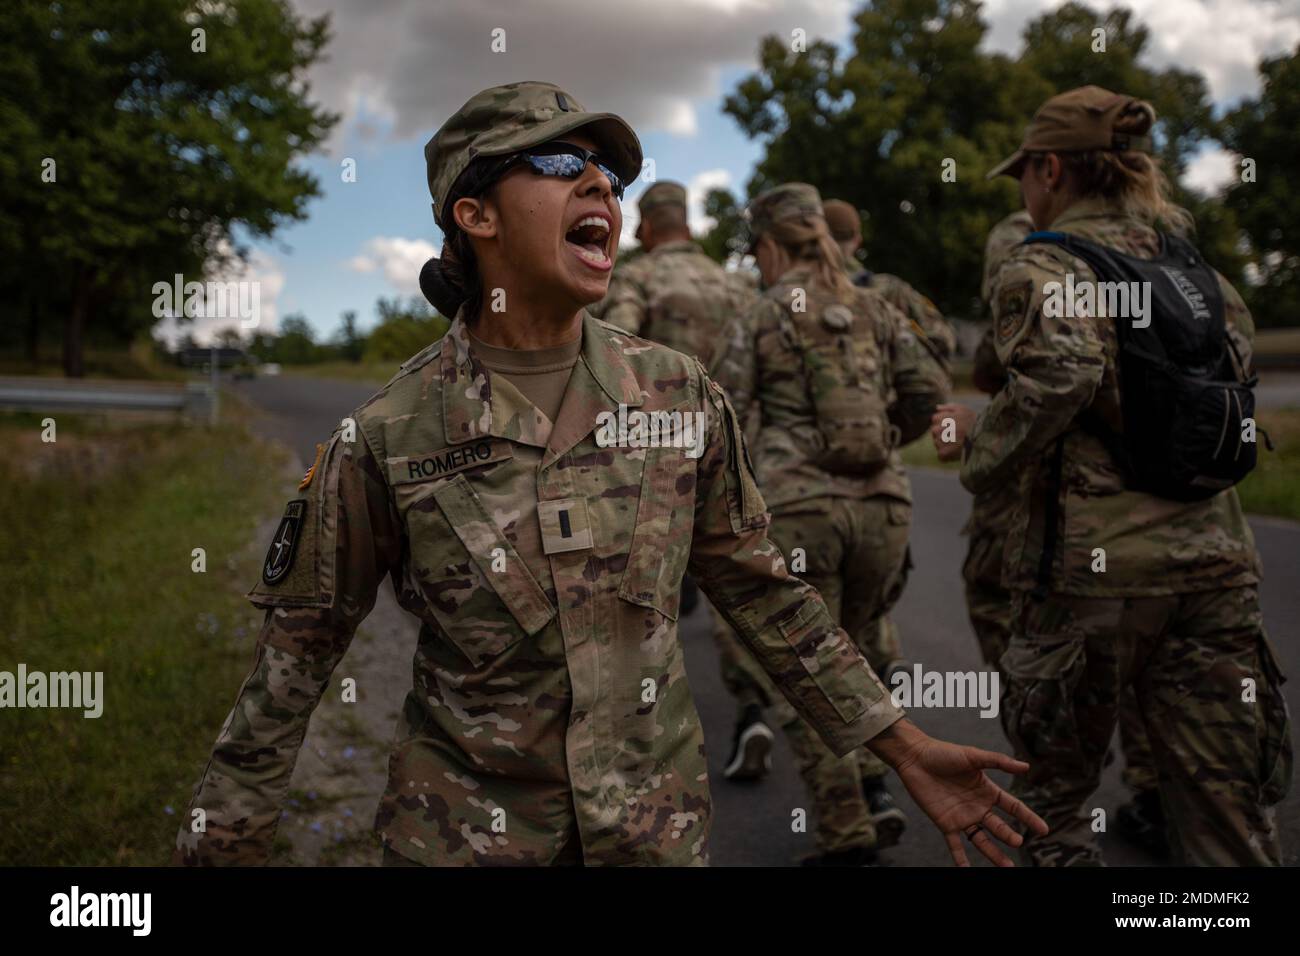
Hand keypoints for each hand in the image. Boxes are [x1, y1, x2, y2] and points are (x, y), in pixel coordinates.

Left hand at [869, 720, 1047, 866]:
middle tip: (1018, 842)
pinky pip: (955, 845)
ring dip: (994, 854)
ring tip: (1007, 867)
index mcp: (987, 791)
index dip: (1029, 818)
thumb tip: (1026, 767)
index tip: (1044, 830)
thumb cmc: (944, 753)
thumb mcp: (973, 756)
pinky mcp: (945, 823)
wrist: (915, 758)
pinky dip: (961, 859)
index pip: (1014, 807)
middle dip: (1010, 836)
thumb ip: (999, 762)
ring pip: (982, 840)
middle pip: (999, 826)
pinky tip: (967, 870)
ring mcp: (962, 817)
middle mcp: (977, 807)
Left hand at [930, 403, 976, 461]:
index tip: (954, 425)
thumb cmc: (974, 422)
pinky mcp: (943, 453)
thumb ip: (948, 407)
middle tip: (956, 435)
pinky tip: (957, 452)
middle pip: (935, 432)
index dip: (945, 423)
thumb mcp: (963, 409)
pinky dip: (948, 455)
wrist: (983, 436)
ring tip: (958, 443)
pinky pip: (941, 456)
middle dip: (944, 433)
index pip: (935, 420)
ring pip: (937, 443)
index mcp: (939, 418)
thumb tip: (937, 408)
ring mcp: (939, 442)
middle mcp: (937, 430)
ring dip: (946, 444)